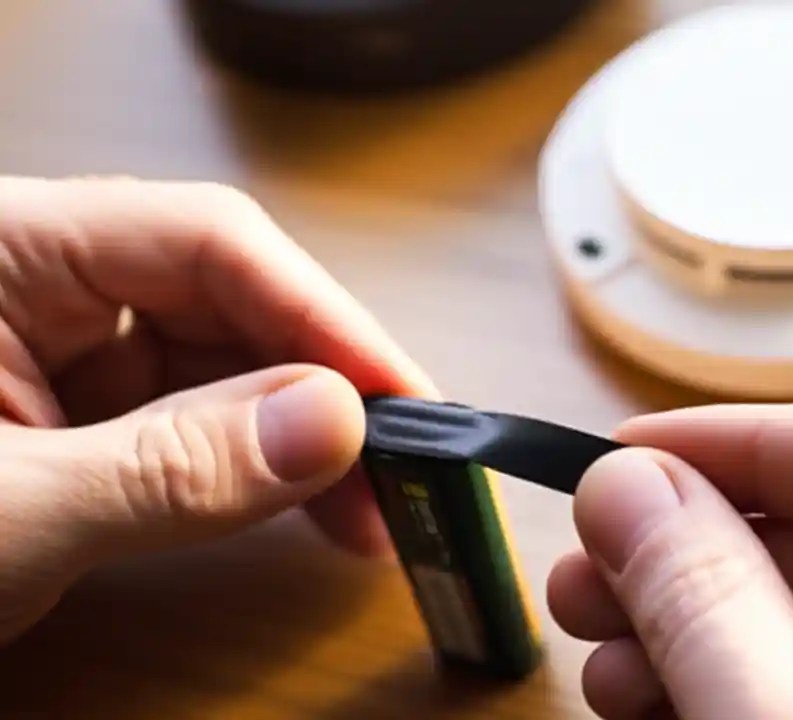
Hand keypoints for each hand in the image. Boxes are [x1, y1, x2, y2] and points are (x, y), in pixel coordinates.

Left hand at [0, 176, 434, 641]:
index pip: (205, 245)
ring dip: (306, 440)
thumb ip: (165, 469)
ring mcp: (57, 353)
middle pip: (230, 303)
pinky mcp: (72, 419)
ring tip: (373, 513)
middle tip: (407, 473)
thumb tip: (330, 427)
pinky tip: (309, 509)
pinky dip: (258, 471)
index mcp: (1, 250)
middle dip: (326, 392)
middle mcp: (38, 285)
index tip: (403, 399)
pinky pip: (195, 422)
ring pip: (225, 366)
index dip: (322, 317)